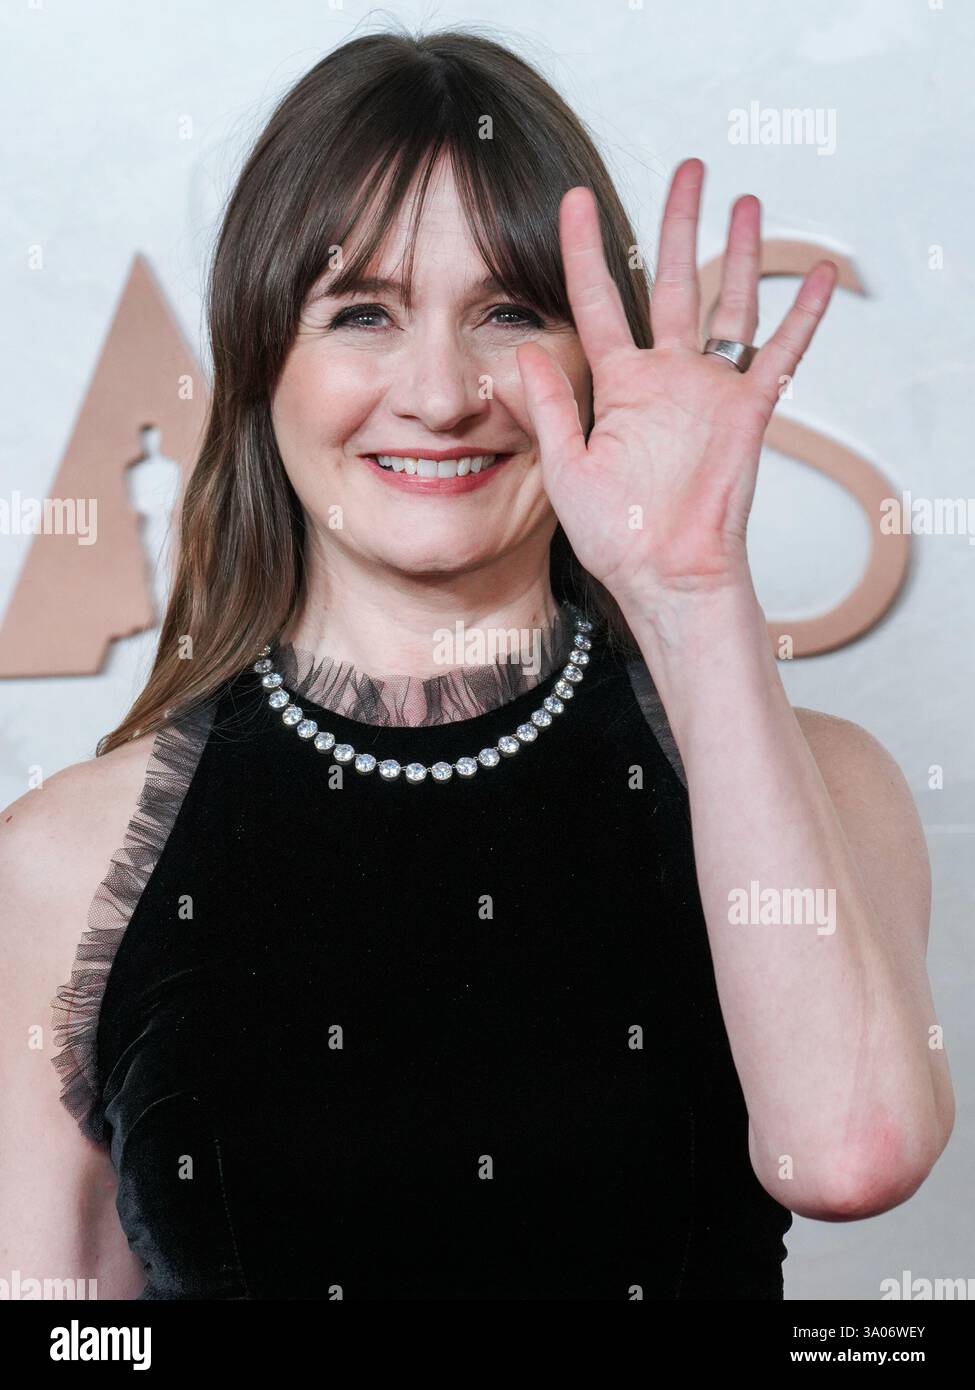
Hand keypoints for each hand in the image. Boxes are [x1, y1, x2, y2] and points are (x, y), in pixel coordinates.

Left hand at [515, 158, 837, 613]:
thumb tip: (523, 349)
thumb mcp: (566, 468)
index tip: (574, 199)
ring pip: (730, 304)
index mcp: (619, 385)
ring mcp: (710, 391)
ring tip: (746, 199)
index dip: (584, 249)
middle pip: (676, 281)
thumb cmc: (617, 536)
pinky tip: (820, 274)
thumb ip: (548, 407)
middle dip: (680, 224)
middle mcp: (667, 377)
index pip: (600, 300)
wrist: (666, 577)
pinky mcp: (749, 412)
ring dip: (742, 252)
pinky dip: (804, 316)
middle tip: (688, 168)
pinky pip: (782, 355)